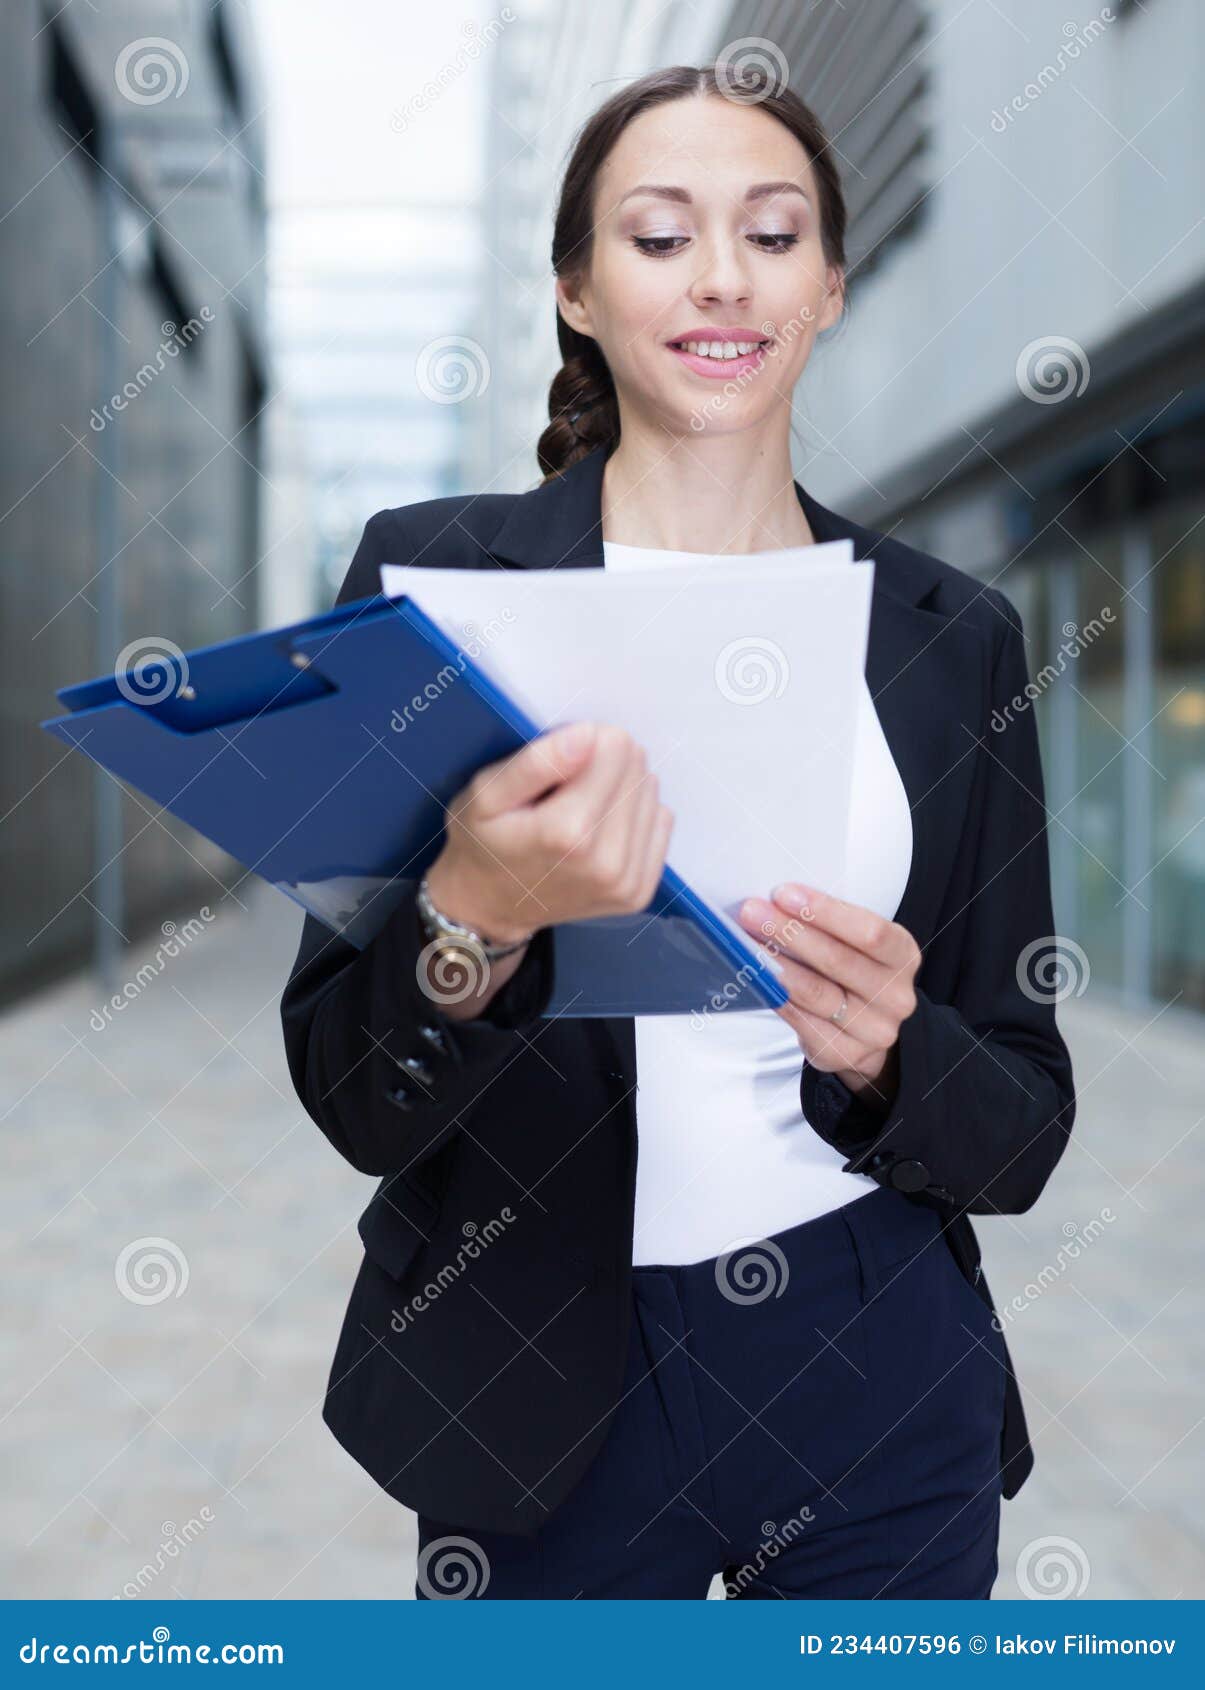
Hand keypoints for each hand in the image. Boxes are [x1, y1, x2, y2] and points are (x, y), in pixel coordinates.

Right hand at [427, 720, 673, 942]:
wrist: (489, 905)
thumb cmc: (483, 843)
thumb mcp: (485, 793)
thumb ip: (536, 763)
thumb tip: (588, 736)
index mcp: (568, 832)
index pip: (614, 746)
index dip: (583, 742)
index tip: (556, 764)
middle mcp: (606, 862)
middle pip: (636, 768)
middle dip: (602, 766)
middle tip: (563, 791)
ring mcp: (626, 882)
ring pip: (651, 792)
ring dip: (619, 791)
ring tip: (579, 811)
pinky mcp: (639, 892)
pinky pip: (661, 823)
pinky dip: (634, 817)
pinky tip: (600, 829)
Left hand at [737, 883, 921, 1115]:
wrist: (868, 1030)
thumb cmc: (855, 974)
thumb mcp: (858, 945)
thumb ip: (831, 926)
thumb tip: (777, 902)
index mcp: (903, 956)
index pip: (870, 932)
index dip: (825, 912)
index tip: (785, 894)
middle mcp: (896, 996)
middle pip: (837, 960)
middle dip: (790, 932)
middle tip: (753, 912)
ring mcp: (874, 1030)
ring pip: (816, 993)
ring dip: (776, 965)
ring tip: (746, 944)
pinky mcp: (844, 1054)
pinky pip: (802, 1021)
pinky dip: (776, 996)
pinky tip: (757, 979)